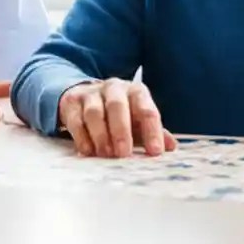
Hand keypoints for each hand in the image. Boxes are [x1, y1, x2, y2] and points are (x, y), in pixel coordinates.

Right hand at [57, 78, 178, 157]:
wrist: (84, 96)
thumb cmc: (118, 114)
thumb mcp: (137, 120)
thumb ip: (153, 132)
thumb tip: (171, 147)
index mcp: (136, 92)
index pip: (147, 110)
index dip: (152, 131)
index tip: (155, 152)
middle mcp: (114, 88)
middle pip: (118, 106)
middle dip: (121, 130)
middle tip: (123, 153)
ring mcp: (90, 94)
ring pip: (94, 112)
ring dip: (101, 135)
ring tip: (106, 155)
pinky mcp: (71, 103)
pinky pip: (76, 120)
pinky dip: (82, 138)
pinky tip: (88, 152)